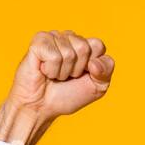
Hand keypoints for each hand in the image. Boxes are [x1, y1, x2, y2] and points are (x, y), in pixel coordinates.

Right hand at [0, 30, 114, 144]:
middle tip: (66, 76)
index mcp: (84, 44)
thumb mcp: (97, 87)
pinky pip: (54, 56)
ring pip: (68, 53)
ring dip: (62, 72)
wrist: (43, 107)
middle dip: (77, 70)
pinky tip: (44, 71)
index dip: (94, 67)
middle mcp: (68, 37)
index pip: (98, 45)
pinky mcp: (38, 42)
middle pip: (84, 48)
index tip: (83, 75)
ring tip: (54, 75)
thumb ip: (106, 71)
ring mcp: (53, 37)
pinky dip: (51, 70)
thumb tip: (94, 62)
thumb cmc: (68, 96)